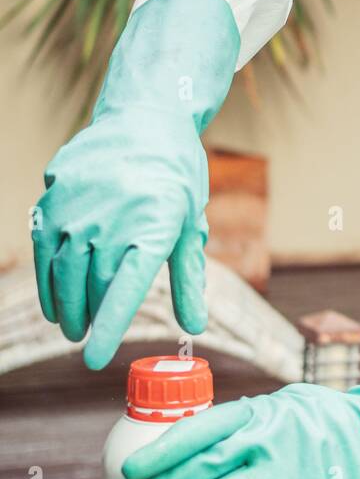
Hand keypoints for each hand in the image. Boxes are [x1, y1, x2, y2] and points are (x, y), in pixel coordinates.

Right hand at [31, 0, 238, 369]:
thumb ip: (188, 277)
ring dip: (65, 305)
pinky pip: (44, 249)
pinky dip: (47, 279)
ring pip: (63, 271)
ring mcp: (79, 207)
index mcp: (154, 226)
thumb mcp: (190, 224)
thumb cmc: (176, 177)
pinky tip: (54, 298)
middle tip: (87, 340)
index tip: (94, 360)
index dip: (109, 328)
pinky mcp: (54, 197)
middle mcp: (113, 218)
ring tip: (71, 326)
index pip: (126, 290)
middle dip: (88, 319)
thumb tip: (195, 325)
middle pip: (93, 285)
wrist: (145, 118)